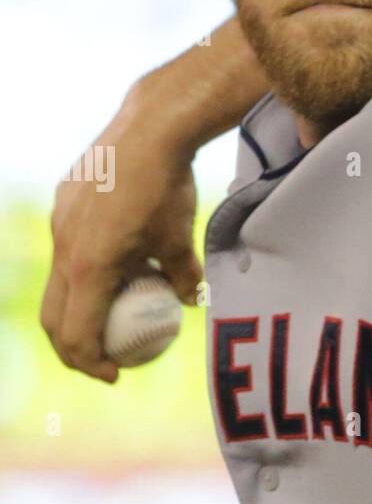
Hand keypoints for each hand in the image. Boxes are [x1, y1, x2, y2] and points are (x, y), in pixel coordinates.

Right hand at [40, 90, 202, 382]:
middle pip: (54, 317)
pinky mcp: (63, 202)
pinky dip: (82, 271)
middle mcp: (64, 248)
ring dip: (77, 309)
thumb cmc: (169, 189)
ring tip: (106, 318)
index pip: (77, 334)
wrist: (150, 127)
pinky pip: (67, 248)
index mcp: (89, 268)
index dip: (91, 364)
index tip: (114, 375)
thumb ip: (182, 278)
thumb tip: (187, 303)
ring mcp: (59, 223)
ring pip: (57, 281)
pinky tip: (112, 264)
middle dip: (73, 349)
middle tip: (102, 363)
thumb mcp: (180, 241)